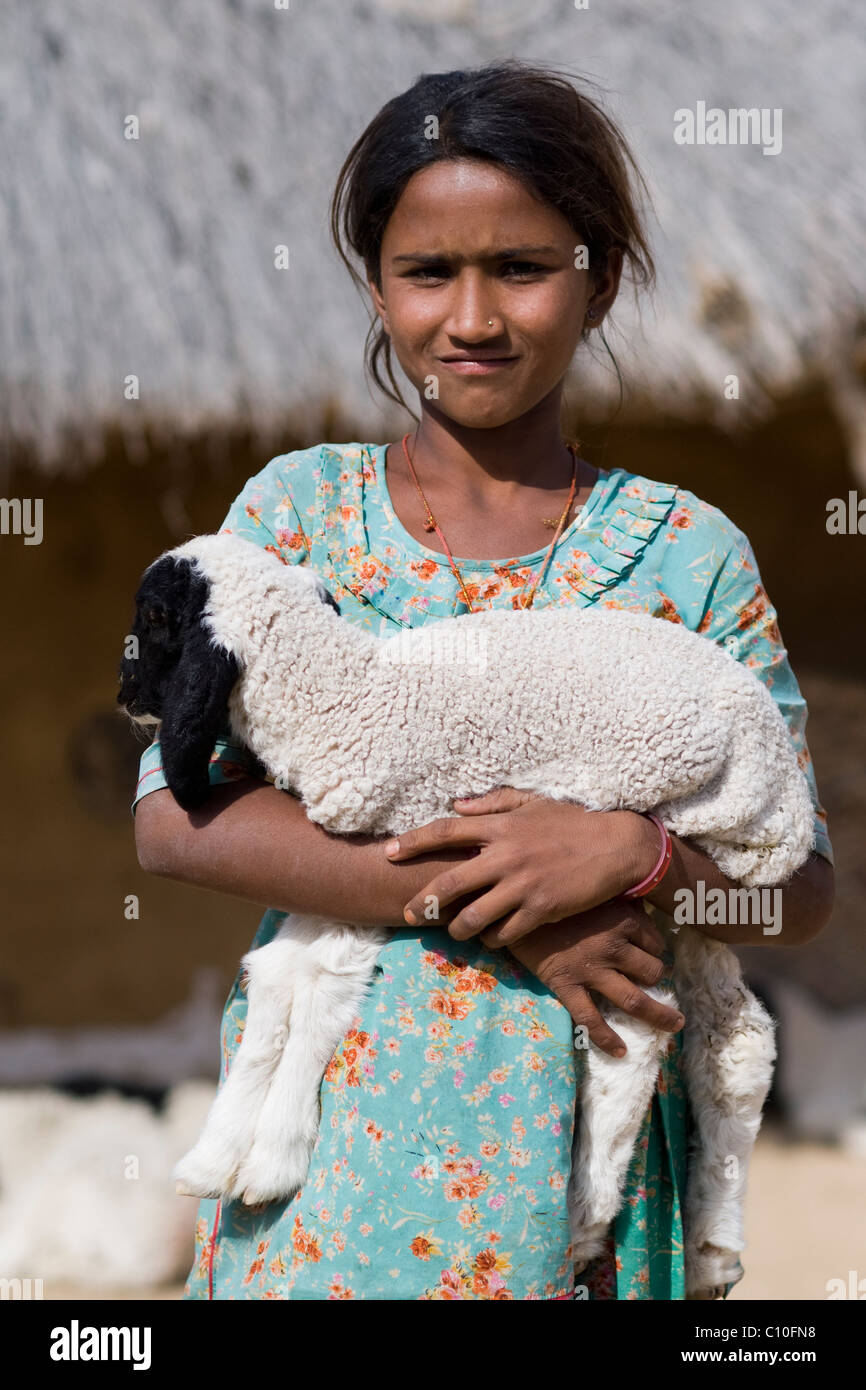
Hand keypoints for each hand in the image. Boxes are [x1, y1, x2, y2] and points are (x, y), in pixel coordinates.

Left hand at [385, 786, 658, 945]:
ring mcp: (523, 885)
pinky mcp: (542, 910)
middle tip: (408, 912)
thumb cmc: (573, 822)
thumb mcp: (532, 803)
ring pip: (473, 916)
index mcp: (502, 826)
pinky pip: (504, 933)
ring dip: (457, 928)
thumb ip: (492, 803)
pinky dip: (491, 939)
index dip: (413, 841)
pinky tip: (489, 938)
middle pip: (450, 883)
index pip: (446, 831)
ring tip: (454, 930)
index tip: (389, 852)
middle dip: (422, 902)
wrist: (616, 846)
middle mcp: (507, 856)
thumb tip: (456, 805)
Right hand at [506, 898, 684, 1055]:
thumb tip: (642, 901)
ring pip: (634, 999)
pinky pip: (590, 1018)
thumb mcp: (594, 889)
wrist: (512, 904)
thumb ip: (619, 898)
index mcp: (623, 919)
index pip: (656, 942)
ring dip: (658, 1014)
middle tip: (652, 980)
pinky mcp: (567, 986)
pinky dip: (607, 1038)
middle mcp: (613, 947)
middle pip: (652, 970)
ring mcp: (591, 970)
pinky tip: (621, 1052)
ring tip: (674, 1024)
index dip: (655, 949)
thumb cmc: (556, 892)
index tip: (651, 952)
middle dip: (656, 977)